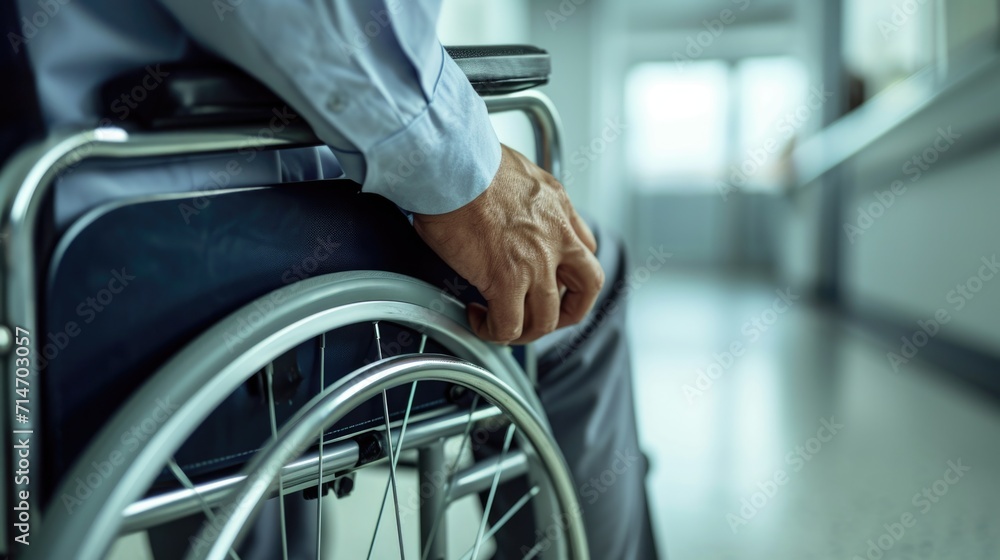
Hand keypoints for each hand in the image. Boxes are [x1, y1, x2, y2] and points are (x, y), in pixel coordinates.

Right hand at [413, 144, 603, 343]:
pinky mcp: (506, 280)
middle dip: (568, 312)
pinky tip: (477, 317)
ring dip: (524, 330)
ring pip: (545, 318)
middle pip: (585, 290)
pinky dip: (493, 331)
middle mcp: (556, 238)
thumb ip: (527, 194)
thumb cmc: (472, 160)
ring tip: (499, 323)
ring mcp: (535, 263)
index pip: (586, 251)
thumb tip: (509, 204)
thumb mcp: (521, 169)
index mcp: (559, 209)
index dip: (571, 274)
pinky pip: (508, 325)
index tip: (554, 281)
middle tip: (543, 317)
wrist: (455, 165)